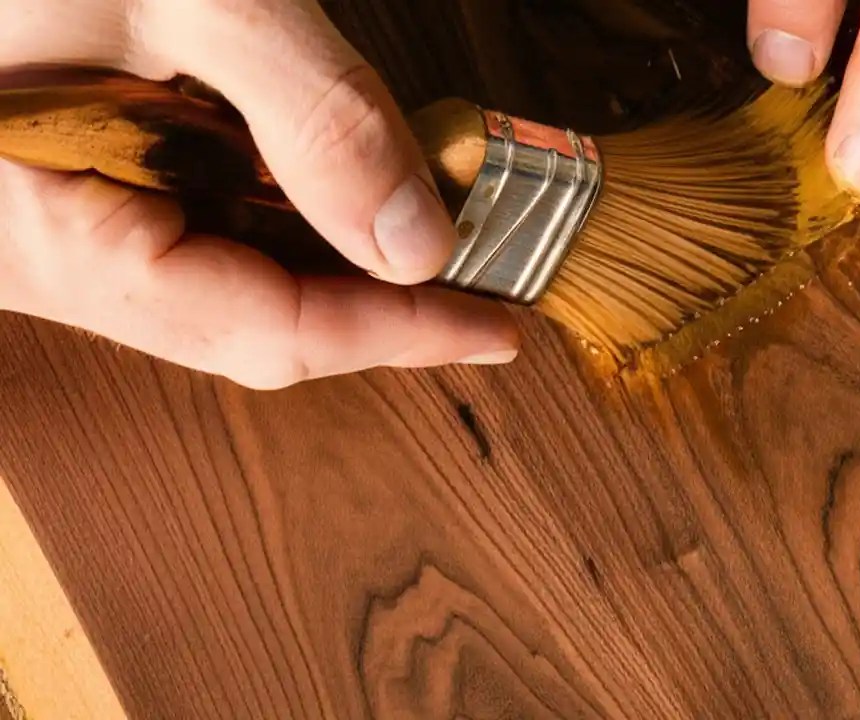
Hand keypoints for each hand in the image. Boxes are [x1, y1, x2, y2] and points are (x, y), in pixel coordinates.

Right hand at [0, 0, 518, 387]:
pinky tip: (330, 180)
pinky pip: (194, 227)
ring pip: (229, 282)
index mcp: (47, 238)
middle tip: (480, 273)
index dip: (399, 335)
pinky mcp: (72, 185)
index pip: (264, 332)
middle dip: (378, 301)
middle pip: (252, 322)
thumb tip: (416, 243)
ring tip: (420, 216)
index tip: (497, 325)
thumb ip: (314, 118)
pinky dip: (282, 209)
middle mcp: (40, 258)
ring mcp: (53, 225)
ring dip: (336, 255)